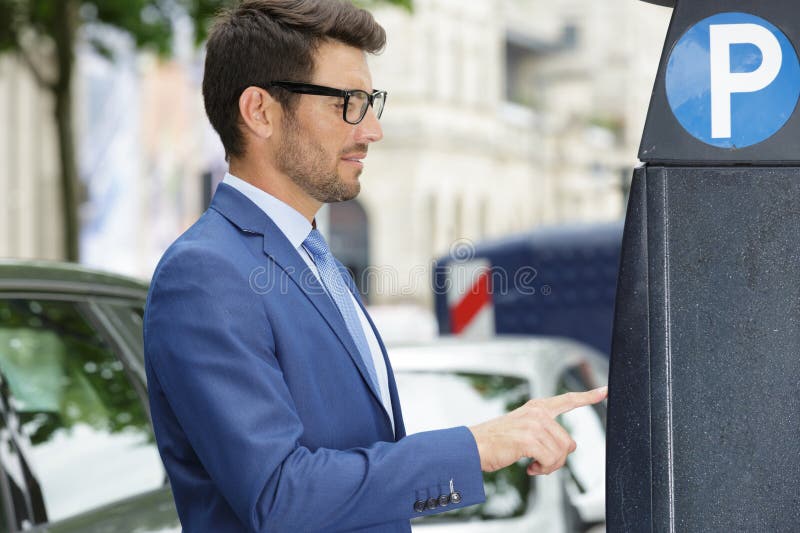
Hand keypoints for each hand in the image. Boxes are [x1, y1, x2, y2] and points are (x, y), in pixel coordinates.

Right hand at [468, 386, 607, 474]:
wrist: (473, 446)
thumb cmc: (497, 442)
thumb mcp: (523, 429)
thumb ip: (545, 431)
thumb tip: (570, 447)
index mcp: (537, 408)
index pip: (568, 400)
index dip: (588, 396)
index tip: (604, 390)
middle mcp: (538, 413)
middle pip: (569, 443)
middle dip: (557, 459)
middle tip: (539, 463)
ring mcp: (534, 425)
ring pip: (561, 454)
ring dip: (548, 467)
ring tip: (532, 464)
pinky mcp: (529, 439)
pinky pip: (550, 461)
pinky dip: (541, 470)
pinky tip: (528, 468)